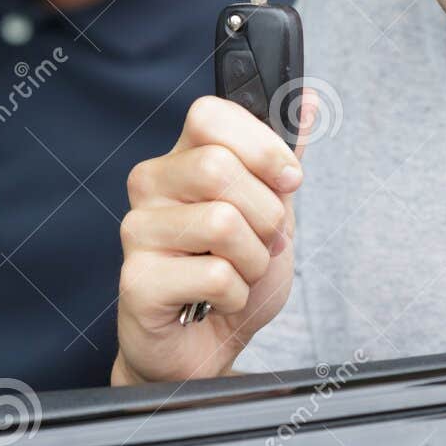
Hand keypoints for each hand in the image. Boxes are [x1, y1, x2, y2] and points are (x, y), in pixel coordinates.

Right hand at [114, 92, 312, 384]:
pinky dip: (236, 295)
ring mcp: (138, 232)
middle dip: (266, 213)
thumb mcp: (272, 207)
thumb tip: (308, 100)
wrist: (210, 345)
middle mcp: (151, 185)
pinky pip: (215, 274)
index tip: (289, 180)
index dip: (260, 145)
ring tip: (237, 272)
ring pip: (222, 222)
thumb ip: (284, 156)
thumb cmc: (236, 272)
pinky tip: (217, 300)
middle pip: (219, 167)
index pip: (209, 114)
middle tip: (261, 240)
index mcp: (182, 158)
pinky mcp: (137, 280)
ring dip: (253, 259)